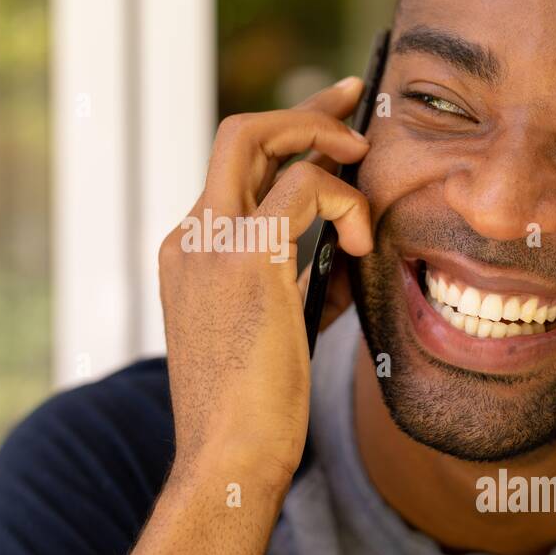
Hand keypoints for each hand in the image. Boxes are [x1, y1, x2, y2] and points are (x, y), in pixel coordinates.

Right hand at [158, 76, 372, 490]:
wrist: (227, 457)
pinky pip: (306, 190)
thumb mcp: (273, 328)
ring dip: (328, 144)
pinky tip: (364, 242)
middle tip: (354, 97)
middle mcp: (189, 236)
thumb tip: (344, 249)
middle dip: (305, 110)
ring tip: (367, 177)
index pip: (234, 172)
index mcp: (188, 254)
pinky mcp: (244, 255)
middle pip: (240, 134)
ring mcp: (209, 241)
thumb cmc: (255, 409)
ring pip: (264, 141)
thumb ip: (294, 279)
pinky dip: (346, 203)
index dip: (283, 138)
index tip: (328, 126)